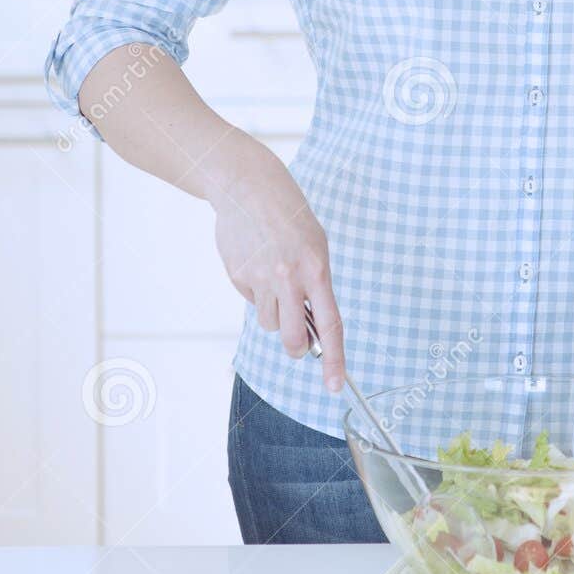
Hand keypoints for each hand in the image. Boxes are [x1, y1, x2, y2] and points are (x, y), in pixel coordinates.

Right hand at [201, 131, 346, 392]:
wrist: (248, 186)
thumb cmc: (290, 216)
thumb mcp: (316, 245)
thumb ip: (316, 285)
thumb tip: (313, 326)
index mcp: (316, 269)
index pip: (330, 324)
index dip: (334, 359)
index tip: (335, 386)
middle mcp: (289, 278)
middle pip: (293, 339)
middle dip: (298, 348)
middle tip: (301, 343)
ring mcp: (260, 279)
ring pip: (268, 322)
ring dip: (275, 313)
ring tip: (276, 279)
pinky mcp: (237, 277)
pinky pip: (251, 301)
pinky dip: (257, 291)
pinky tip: (258, 263)